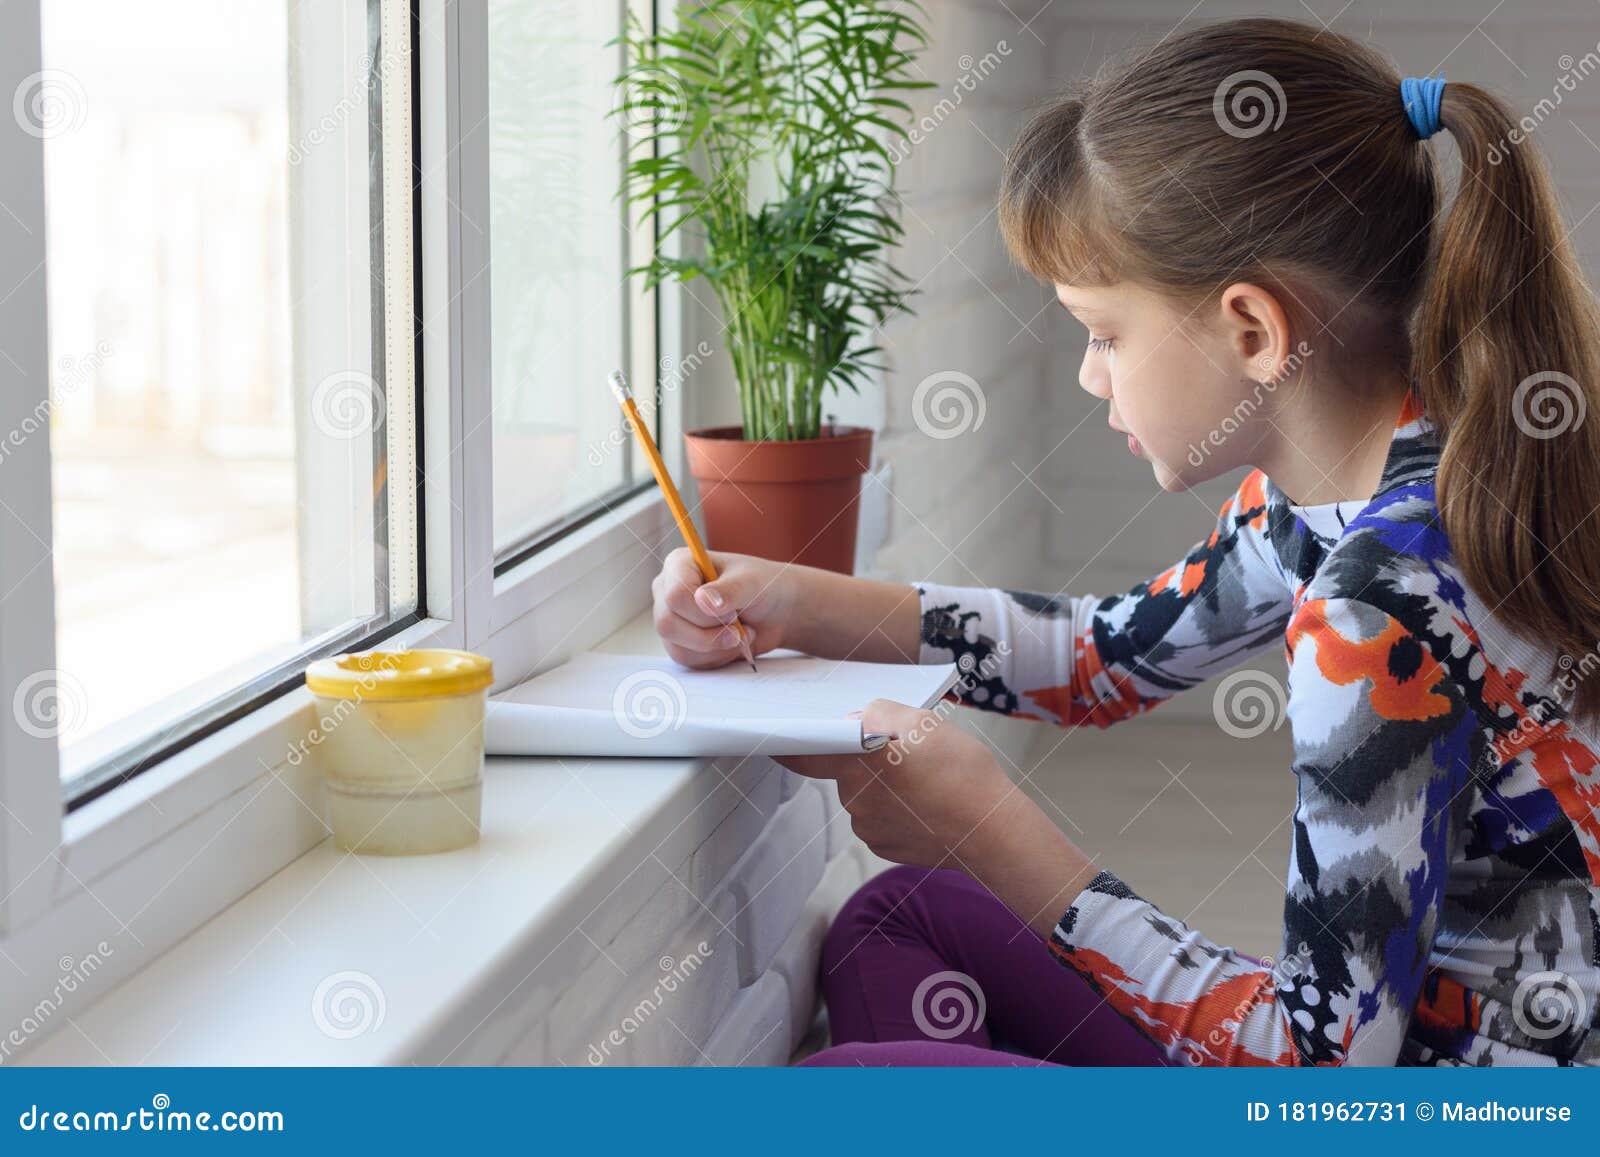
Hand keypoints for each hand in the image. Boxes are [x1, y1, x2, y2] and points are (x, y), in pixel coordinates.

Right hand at [650, 548, 798, 669]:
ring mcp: (671, 617)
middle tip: (737, 627)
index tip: (731, 611)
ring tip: (739, 634)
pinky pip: (687, 660)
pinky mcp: (679, 641)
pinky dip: (716, 657)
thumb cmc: (762, 587)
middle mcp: (667, 590)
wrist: (775, 612)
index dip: (703, 612)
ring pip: (677, 647)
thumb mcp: (752, 583)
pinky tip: (731, 643)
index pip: (675, 595)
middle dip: (709, 634)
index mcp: (679, 564)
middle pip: (668, 624)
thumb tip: (702, 601)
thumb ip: (729, 590)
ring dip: (716, 647)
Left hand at [779, 699, 1019, 868]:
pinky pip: (878, 818)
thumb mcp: (927, 723)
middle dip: (865, 758)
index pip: (802, 755)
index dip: (790, 744)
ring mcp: (868, 828)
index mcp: (858, 765)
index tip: (781, 738)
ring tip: (925, 781)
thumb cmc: (965, 776)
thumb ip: (882, 713)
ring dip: (883, 785)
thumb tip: (860, 719)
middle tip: (905, 753)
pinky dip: (895, 809)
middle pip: (843, 770)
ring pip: (863, 794)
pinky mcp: (883, 847)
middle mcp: (854, 800)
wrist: (993, 834)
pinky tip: (926, 804)